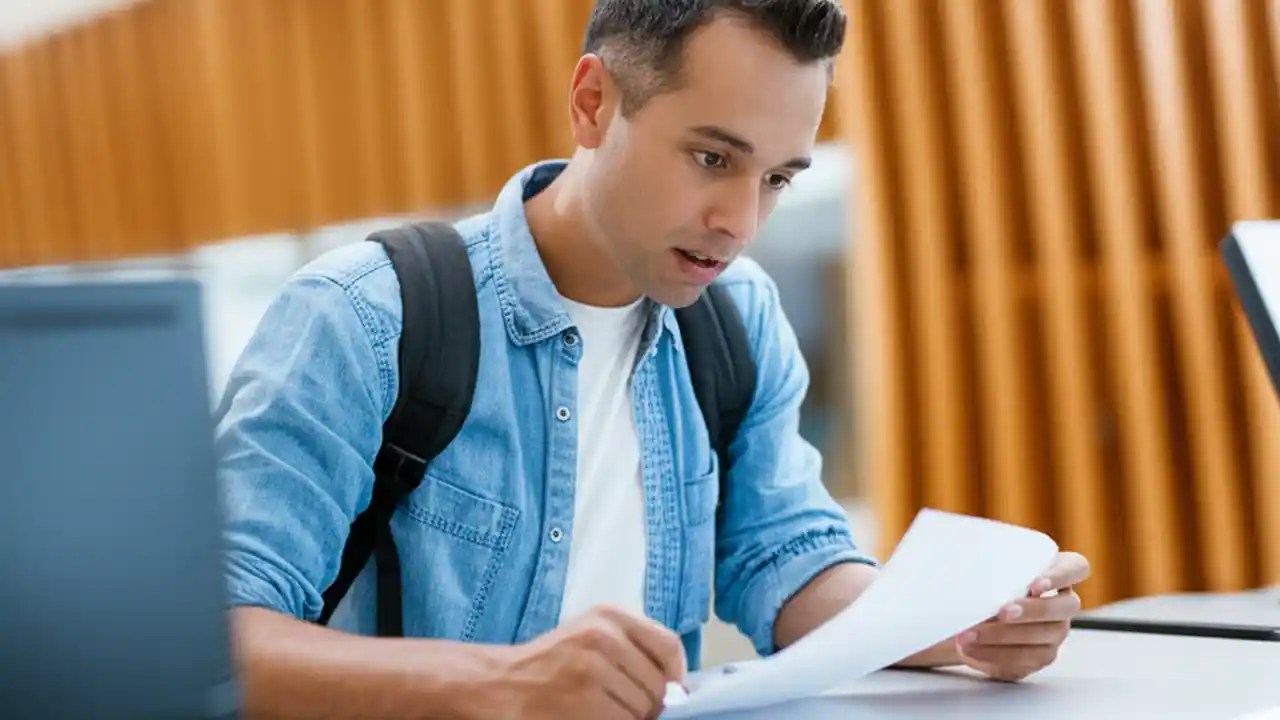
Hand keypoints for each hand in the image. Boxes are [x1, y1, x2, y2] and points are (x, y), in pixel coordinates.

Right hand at [483, 605, 686, 719]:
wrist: (499, 683)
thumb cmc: (550, 664)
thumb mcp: (591, 637)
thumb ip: (632, 650)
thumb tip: (676, 690)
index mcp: (610, 616)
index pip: (669, 646)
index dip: (675, 677)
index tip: (670, 693)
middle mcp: (604, 637)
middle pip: (658, 685)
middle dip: (649, 706)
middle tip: (623, 708)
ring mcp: (593, 670)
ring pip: (642, 709)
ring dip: (629, 719)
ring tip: (600, 710)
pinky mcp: (583, 701)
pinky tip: (591, 718)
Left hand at [956, 551, 1090, 681]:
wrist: (974, 611)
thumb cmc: (988, 577)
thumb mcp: (990, 563)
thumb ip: (991, 559)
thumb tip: (971, 566)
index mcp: (1060, 572)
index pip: (1077, 568)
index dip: (1060, 577)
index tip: (1035, 584)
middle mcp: (1064, 605)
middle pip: (1064, 609)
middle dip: (1033, 611)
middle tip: (1002, 612)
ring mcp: (1054, 634)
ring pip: (1041, 639)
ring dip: (1003, 638)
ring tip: (969, 634)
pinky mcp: (1037, 657)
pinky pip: (1021, 662)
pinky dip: (992, 655)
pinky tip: (970, 649)